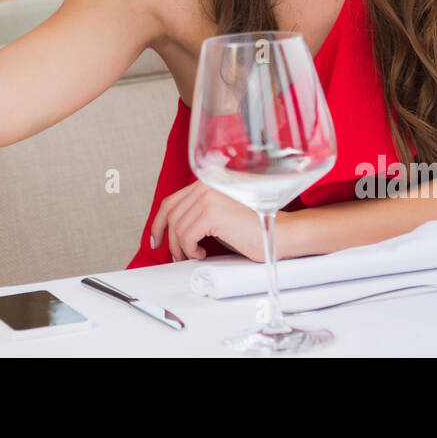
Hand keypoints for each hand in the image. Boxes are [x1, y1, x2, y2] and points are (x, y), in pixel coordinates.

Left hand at [150, 180, 273, 261]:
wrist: (280, 234)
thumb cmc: (252, 229)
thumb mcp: (219, 216)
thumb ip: (198, 212)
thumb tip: (170, 228)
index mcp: (207, 181)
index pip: (172, 200)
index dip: (159, 221)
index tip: (156, 239)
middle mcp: (206, 184)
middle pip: (171, 214)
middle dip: (169, 239)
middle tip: (176, 255)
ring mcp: (208, 197)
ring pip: (178, 228)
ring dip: (182, 248)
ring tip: (195, 255)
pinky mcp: (212, 213)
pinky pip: (187, 236)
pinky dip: (191, 250)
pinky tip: (203, 253)